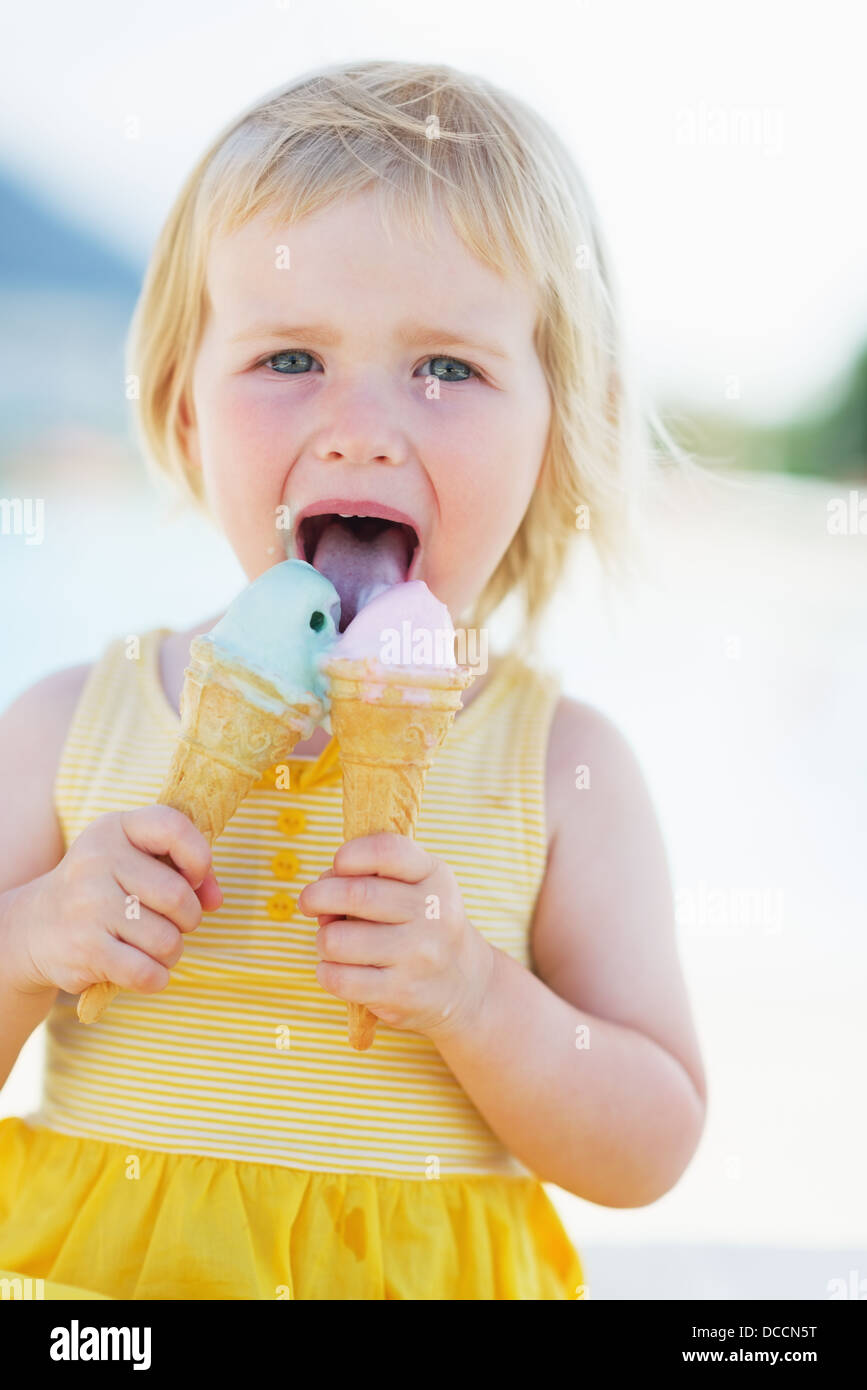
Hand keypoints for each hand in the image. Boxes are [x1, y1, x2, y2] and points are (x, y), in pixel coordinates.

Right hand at [12, 807, 221, 995]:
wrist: (37, 927)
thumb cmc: (107, 889)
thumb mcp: (137, 861)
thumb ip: (187, 868)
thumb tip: (216, 899)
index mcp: (114, 828)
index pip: (173, 826)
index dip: (199, 857)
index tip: (194, 878)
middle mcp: (97, 861)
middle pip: (178, 896)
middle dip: (189, 918)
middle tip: (174, 922)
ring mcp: (89, 906)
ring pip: (167, 940)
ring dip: (172, 952)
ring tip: (155, 947)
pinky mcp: (86, 949)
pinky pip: (147, 972)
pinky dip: (156, 978)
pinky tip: (144, 969)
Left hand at [297, 833, 493, 1040]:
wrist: (465, 984)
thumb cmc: (422, 925)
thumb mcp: (417, 887)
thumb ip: (370, 876)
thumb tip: (318, 895)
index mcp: (434, 876)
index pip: (386, 850)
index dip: (350, 853)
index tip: (338, 865)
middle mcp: (432, 913)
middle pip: (356, 894)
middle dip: (317, 896)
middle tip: (309, 902)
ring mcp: (417, 955)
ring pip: (338, 939)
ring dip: (322, 939)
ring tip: (332, 942)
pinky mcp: (400, 992)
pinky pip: (339, 978)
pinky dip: (325, 971)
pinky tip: (336, 968)